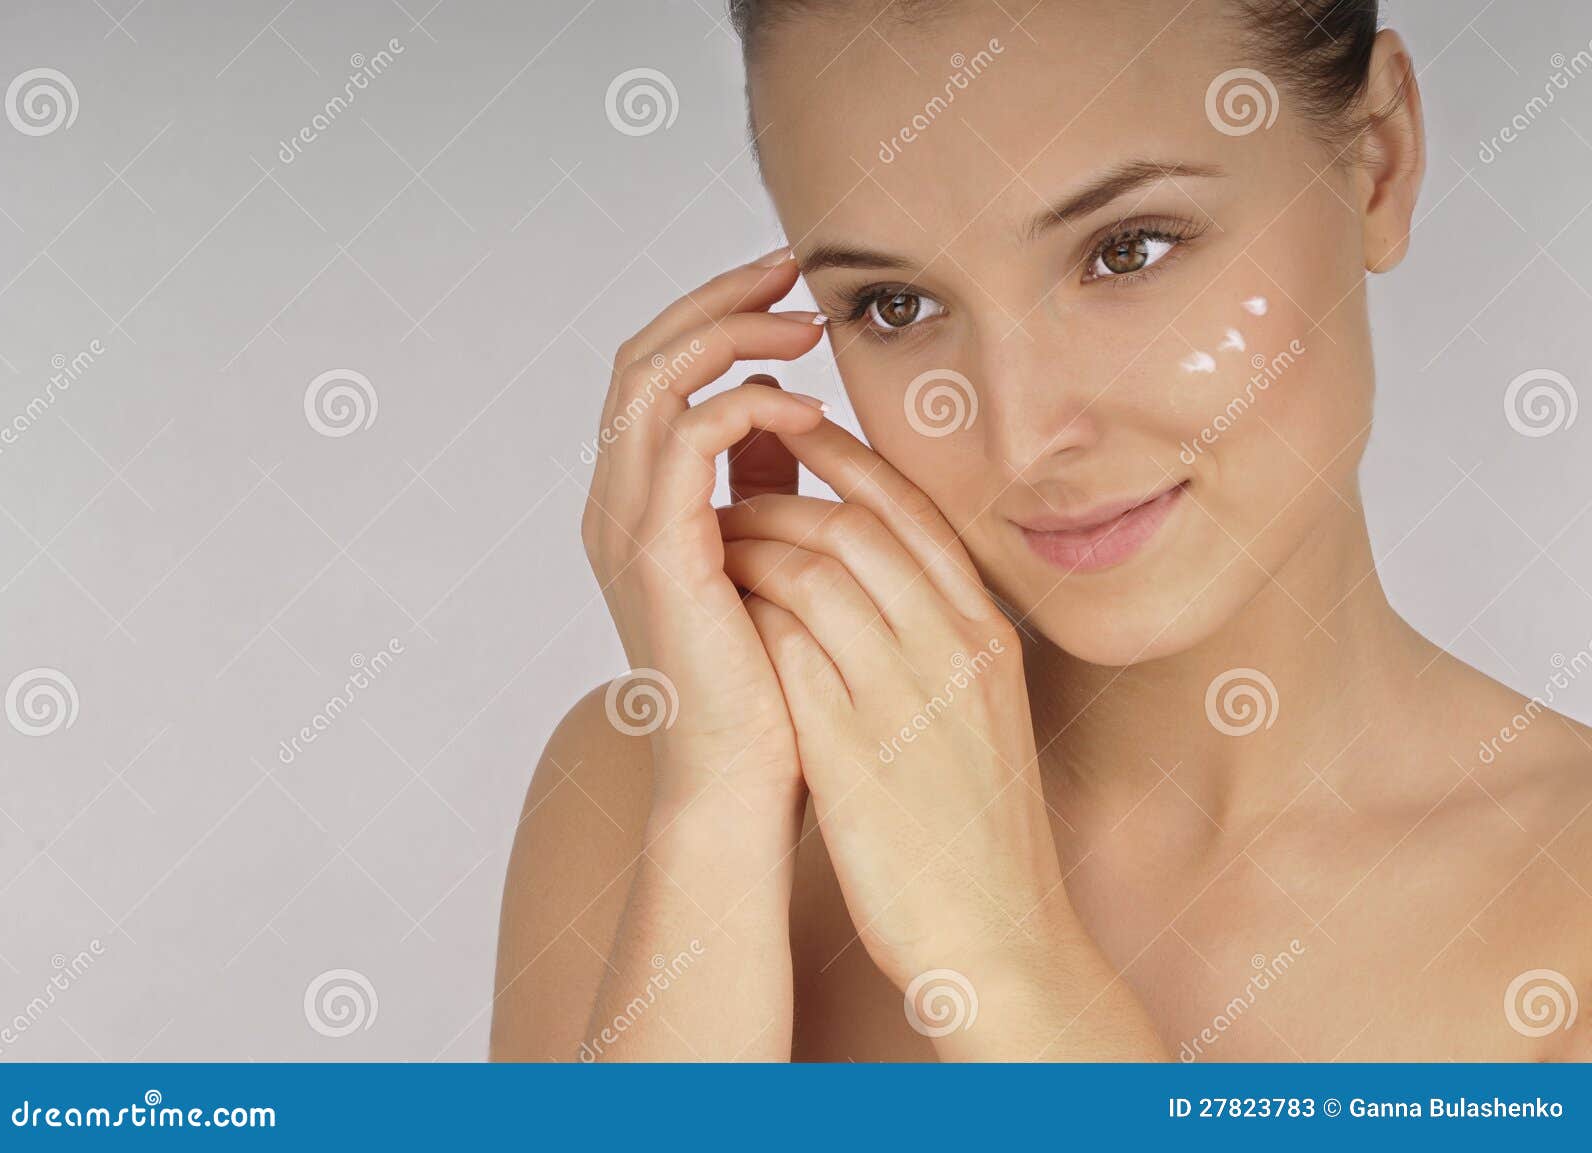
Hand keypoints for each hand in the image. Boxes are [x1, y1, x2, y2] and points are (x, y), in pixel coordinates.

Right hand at [582, 246, 827, 818]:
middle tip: (791, 270)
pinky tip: (807, 413)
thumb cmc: (768, 680)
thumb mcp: (767, 554)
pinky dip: (745, 406)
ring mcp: (624, 526)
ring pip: (652, 380)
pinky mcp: (656, 551)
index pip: (658, 374)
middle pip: (643, 357)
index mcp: (638, 502)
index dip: (715, 317)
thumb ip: (763, 484)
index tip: (789, 289)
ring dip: (730, 335)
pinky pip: (687, 438)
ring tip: (804, 327)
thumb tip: (787, 409)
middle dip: (718, 300)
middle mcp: (615, 504)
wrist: (745, 780)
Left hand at [718, 420, 1164, 1058]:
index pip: (913, 515)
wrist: (1003, 935)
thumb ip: (942, 639)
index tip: (802, 432)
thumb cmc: (981, 828)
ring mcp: (906, 698)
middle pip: (859, 528)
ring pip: (815, 576)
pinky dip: (748, 617)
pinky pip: (788, 650)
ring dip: (753, 548)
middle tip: (731, 492)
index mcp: (987, 635)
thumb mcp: (983, 712)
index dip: (850, 461)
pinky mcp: (853, 752)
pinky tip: (721, 615)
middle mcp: (954, 651)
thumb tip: (884, 580)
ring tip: (712, 549)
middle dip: (786, 496)